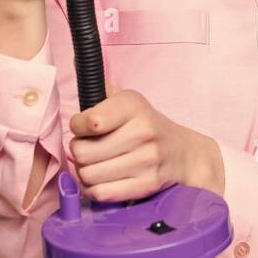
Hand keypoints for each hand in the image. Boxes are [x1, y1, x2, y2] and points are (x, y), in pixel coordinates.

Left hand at [66, 83, 224, 202]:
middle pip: (82, 152)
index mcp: (134, 106)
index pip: (89, 122)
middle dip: (78, 151)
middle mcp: (143, 132)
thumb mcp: (129, 101)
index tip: (83, 127)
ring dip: (84, 172)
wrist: (182, 153)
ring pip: (88, 174)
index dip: (77, 126)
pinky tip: (100, 179)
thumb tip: (76, 63)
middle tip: (88, 148)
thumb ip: (101, 91)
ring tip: (94, 164)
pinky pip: (102, 193)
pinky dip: (93, 189)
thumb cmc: (146, 125)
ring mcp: (146, 161)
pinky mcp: (146, 185)